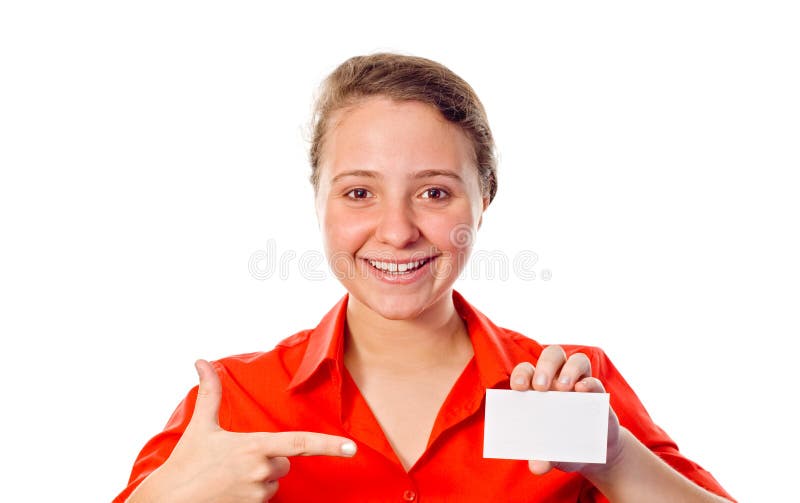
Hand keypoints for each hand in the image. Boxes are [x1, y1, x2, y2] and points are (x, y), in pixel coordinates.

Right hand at [128, 360, 356, 502]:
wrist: (167, 501)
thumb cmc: (185, 463)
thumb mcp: (201, 425)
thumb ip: (210, 392)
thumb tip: (202, 361)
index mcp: (254, 446)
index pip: (300, 444)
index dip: (329, 446)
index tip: (352, 449)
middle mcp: (261, 471)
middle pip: (284, 462)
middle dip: (269, 459)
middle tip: (236, 461)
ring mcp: (257, 494)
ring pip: (274, 482)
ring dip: (260, 479)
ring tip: (229, 478)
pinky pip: (265, 500)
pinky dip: (252, 494)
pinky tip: (230, 491)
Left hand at [510, 346, 621, 477]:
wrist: (593, 454)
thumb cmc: (562, 446)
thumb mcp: (552, 454)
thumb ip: (544, 458)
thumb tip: (537, 467)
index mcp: (537, 390)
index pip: (526, 371)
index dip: (521, 374)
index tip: (519, 387)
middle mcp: (557, 380)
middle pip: (551, 356)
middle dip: (544, 367)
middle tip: (542, 387)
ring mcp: (579, 383)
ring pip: (575, 359)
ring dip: (569, 369)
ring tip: (564, 388)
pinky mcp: (598, 393)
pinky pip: (594, 380)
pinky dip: (590, 383)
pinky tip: (584, 391)